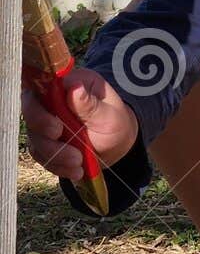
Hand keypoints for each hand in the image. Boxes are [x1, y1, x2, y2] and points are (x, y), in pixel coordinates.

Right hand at [21, 68, 138, 179]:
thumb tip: (74, 87)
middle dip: (44, 134)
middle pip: (30, 111)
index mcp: (71, 83)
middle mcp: (53, 99)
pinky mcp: (44, 140)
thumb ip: (91, 104)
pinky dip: (57, 165)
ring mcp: (46, 120)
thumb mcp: (109, 114)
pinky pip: (40, 154)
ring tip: (78, 162)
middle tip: (66, 146)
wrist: (114, 145)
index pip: (41, 86)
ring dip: (54, 154)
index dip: (39, 107)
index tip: (56, 128)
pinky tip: (75, 170)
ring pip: (34, 136)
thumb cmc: (115, 123)